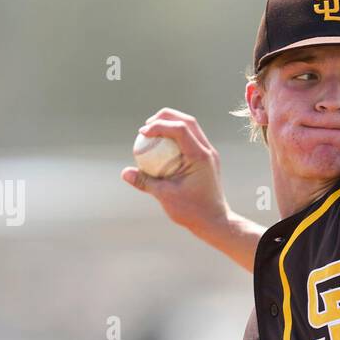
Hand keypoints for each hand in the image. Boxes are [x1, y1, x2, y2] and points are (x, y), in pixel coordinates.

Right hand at [121, 108, 228, 234]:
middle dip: (165, 117)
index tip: (142, 132)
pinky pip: (191, 139)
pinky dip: (175, 136)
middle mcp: (207, 151)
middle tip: (146, 126)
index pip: (180, 129)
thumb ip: (145, 182)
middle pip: (187, 121)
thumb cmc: (192, 211)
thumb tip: (124, 172)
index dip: (160, 125)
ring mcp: (209, 154)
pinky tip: (161, 145)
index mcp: (200, 157)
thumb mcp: (165, 196)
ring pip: (191, 128)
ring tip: (151, 132)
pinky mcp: (206, 159)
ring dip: (171, 124)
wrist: (214, 222)